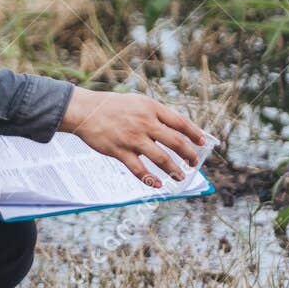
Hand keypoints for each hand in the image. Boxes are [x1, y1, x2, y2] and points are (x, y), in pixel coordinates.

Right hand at [58, 87, 209, 187]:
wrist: (85, 111)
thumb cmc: (112, 106)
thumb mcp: (138, 102)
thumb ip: (156, 114)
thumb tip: (176, 129)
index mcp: (151, 108)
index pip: (179, 122)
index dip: (194, 133)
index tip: (203, 143)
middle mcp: (144, 123)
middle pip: (175, 142)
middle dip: (188, 154)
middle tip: (194, 162)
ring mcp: (132, 138)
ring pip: (161, 158)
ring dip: (174, 170)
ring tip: (181, 176)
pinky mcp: (120, 151)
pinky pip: (139, 169)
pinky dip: (150, 179)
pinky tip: (157, 185)